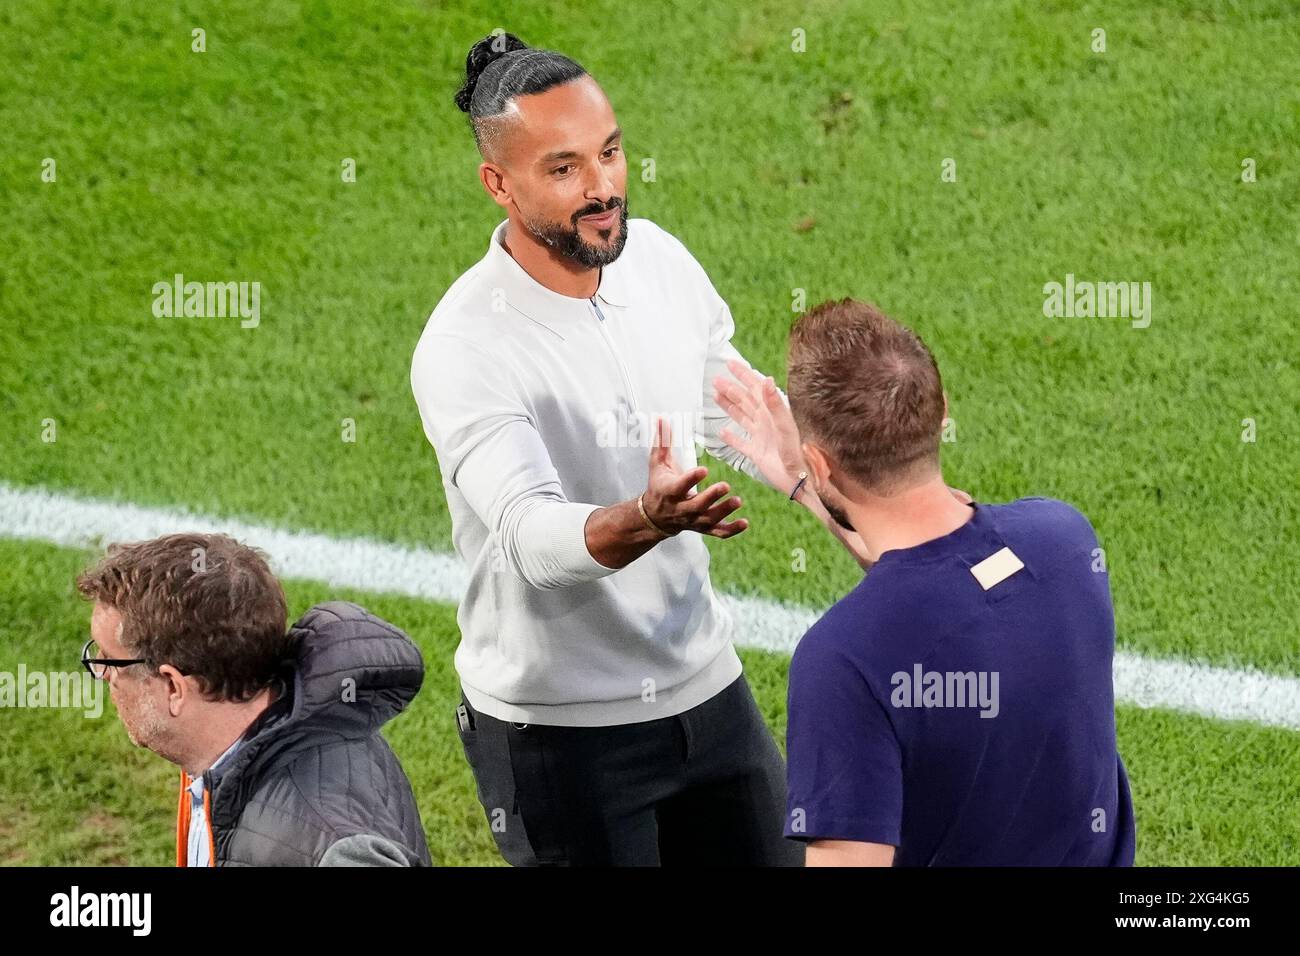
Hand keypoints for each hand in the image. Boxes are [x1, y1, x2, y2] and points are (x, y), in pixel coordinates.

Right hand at [644, 418, 747, 537]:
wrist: (656, 516)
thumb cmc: (658, 484)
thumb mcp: (657, 463)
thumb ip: (662, 442)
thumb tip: (662, 418)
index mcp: (669, 490)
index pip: (680, 485)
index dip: (691, 479)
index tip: (704, 469)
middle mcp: (681, 508)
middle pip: (696, 505)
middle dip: (711, 497)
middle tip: (726, 486)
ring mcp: (693, 520)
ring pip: (708, 520)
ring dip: (724, 511)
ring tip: (738, 501)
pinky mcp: (703, 528)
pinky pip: (718, 532)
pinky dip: (731, 530)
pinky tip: (745, 522)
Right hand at [713, 359, 805, 493]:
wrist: (800, 480)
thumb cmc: (797, 453)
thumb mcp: (785, 426)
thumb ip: (775, 404)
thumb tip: (767, 379)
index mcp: (772, 412)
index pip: (755, 388)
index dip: (743, 375)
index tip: (730, 364)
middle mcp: (765, 422)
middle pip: (744, 400)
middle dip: (730, 389)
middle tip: (716, 380)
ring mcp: (760, 437)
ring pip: (741, 417)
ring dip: (728, 406)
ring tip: (716, 395)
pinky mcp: (756, 453)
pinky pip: (740, 443)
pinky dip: (730, 438)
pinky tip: (721, 432)